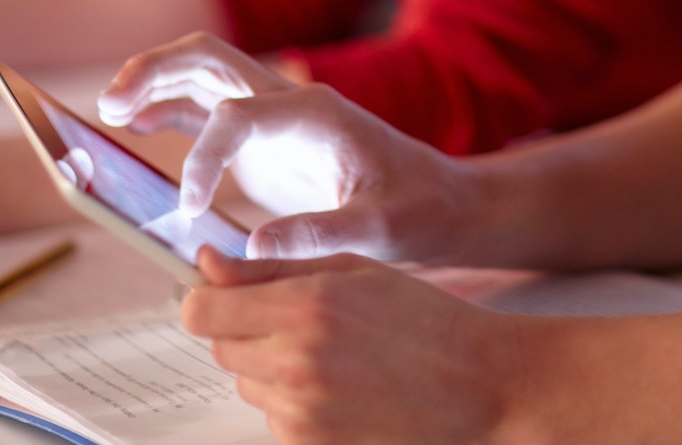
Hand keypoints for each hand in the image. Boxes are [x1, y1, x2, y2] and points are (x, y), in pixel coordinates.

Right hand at [98, 32, 474, 261]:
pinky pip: (204, 111)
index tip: (190, 207)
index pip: (238, 113)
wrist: (438, 201)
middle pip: (210, 58)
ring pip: (201, 74)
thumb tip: (255, 247)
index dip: (204, 157)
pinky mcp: (262, 139)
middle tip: (110, 102)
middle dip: (157, 71)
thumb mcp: (381, 230)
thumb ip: (323, 234)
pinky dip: (164, 111)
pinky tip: (131, 125)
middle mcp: (287, 102)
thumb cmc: (416, 210)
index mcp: (315, 114)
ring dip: (152, 83)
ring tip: (106, 111)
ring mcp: (272, 115)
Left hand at [185, 250, 521, 443]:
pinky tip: (344, 388)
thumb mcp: (353, 269)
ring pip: (247, 384)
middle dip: (247, 331)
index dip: (207, 299)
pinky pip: (273, 417)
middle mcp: (295, 363)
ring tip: (335, 355)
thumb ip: (271, 268)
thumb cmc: (424, 320)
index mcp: (305, 307)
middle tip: (303, 320)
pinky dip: (294, 402)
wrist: (481, 385)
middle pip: (220, 349)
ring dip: (272, 368)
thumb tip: (206, 264)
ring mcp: (301, 413)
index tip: (225, 294)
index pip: (201, 311)